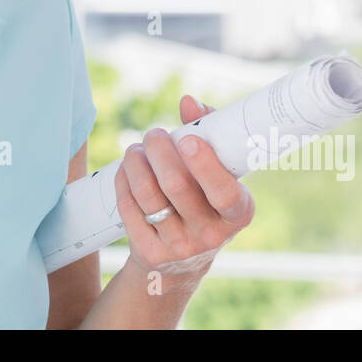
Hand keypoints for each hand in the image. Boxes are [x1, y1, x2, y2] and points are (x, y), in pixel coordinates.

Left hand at [113, 95, 254, 280]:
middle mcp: (210, 235)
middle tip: (153, 134)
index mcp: (238, 213)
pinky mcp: (150, 252)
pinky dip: (124, 181)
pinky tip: (127, 169)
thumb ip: (207, 131)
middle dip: (159, 151)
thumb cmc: (204, 197)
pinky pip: (130, 208)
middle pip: (177, 187)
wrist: (183, 260)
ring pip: (148, 196)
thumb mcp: (216, 172)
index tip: (186, 139)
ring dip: (136, 163)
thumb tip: (188, 102)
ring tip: (136, 150)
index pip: (224, 193)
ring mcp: (179, 247)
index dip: (204, 165)